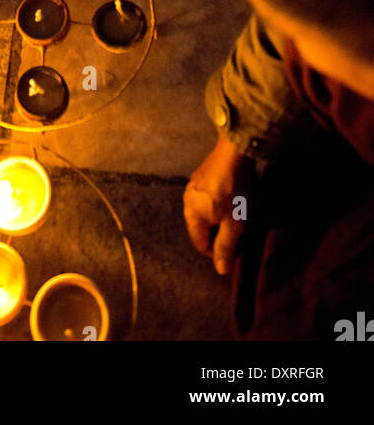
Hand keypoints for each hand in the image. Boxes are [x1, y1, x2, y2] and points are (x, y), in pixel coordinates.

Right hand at [183, 137, 255, 275]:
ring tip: (235, 214)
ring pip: (202, 213)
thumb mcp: (235, 223)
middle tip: (237, 230)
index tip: (236, 246)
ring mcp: (192, 186)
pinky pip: (204, 199)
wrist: (235, 152)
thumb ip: (226, 247)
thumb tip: (220, 271)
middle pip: (200, 229)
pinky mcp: (200, 175)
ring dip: (217, 218)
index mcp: (192, 215)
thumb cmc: (236, 191)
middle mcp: (187, 201)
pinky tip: (230, 199)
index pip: (200, 245)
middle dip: (217, 234)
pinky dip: (215, 204)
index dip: (218, 251)